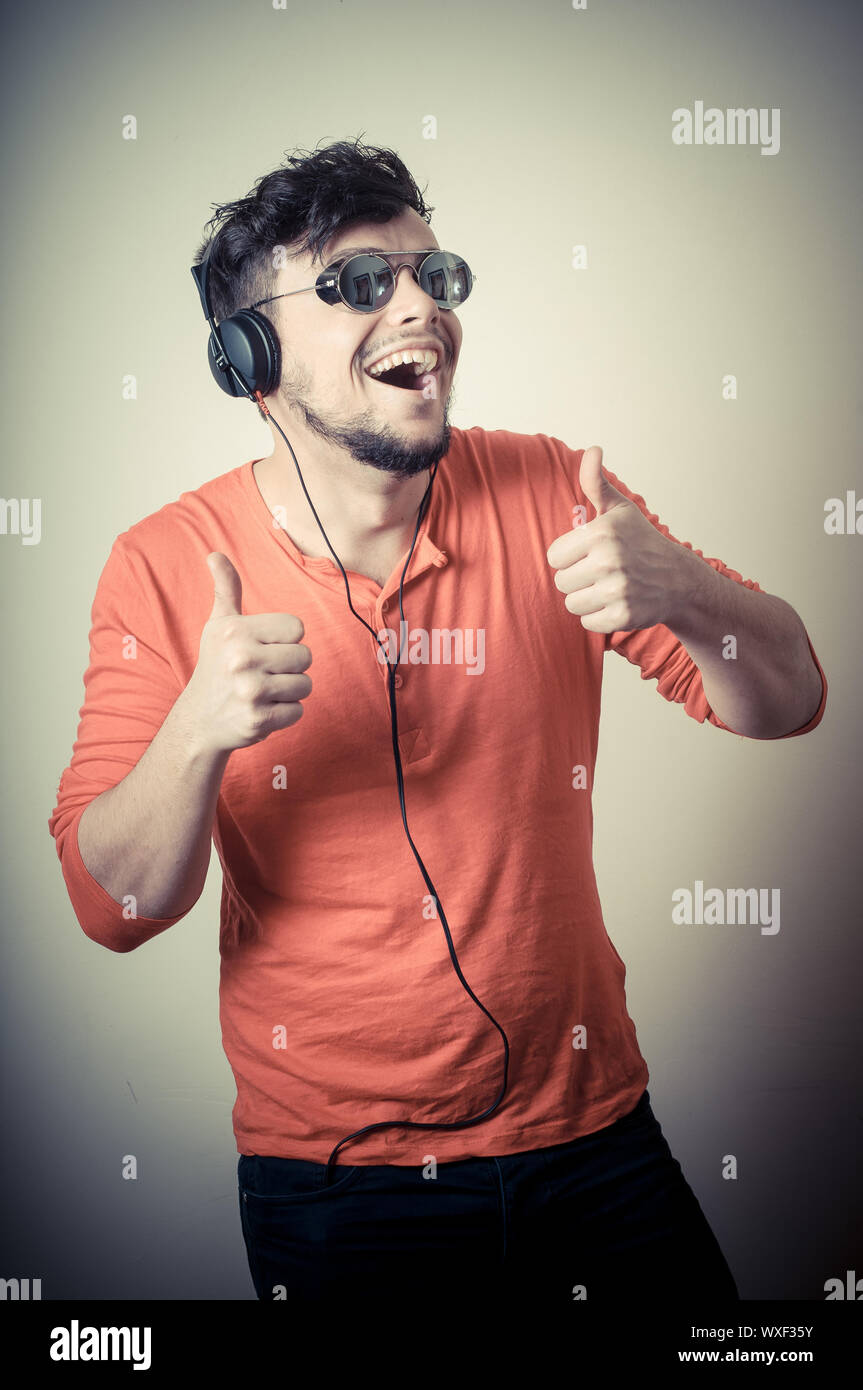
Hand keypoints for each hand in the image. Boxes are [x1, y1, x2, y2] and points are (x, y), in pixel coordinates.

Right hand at [182, 552, 312, 753]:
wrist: (199, 721)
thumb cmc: (216, 667)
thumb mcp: (218, 626)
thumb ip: (226, 590)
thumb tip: (215, 555)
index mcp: (236, 631)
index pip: (297, 628)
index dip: (285, 640)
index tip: (264, 649)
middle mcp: (242, 658)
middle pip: (305, 656)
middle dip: (290, 668)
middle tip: (263, 674)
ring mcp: (250, 691)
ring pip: (305, 685)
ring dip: (289, 692)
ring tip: (263, 693)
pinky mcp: (258, 720)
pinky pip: (298, 711)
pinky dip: (285, 714)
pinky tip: (262, 711)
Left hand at [546, 446, 694, 633]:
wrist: (679, 580)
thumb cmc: (642, 542)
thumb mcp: (619, 510)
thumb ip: (596, 482)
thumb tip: (593, 449)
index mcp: (601, 532)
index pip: (554, 557)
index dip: (569, 557)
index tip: (589, 554)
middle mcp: (608, 560)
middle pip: (561, 582)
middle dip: (578, 580)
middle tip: (602, 573)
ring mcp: (616, 590)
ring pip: (572, 604)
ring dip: (587, 599)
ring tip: (609, 588)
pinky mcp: (622, 615)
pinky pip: (588, 622)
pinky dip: (599, 617)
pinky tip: (618, 603)